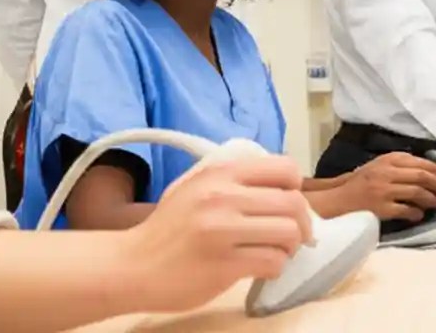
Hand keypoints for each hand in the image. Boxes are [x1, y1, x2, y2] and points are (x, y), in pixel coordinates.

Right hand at [126, 155, 310, 312]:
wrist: (133, 264)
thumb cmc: (167, 228)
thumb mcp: (193, 185)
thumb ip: (231, 178)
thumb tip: (280, 183)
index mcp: (220, 173)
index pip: (284, 168)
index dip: (295, 188)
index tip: (289, 203)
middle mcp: (223, 197)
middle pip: (293, 203)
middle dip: (302, 223)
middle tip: (295, 236)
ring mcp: (223, 231)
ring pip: (289, 233)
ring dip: (290, 247)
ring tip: (276, 251)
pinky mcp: (224, 265)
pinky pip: (272, 262)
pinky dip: (275, 267)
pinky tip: (260, 267)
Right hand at [339, 151, 435, 222]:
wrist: (339, 199)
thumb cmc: (361, 183)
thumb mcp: (378, 166)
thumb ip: (399, 165)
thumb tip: (430, 172)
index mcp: (387, 160)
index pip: (418, 162)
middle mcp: (386, 172)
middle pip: (422, 176)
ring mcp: (384, 190)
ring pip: (417, 193)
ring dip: (431, 199)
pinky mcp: (381, 208)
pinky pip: (406, 210)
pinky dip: (416, 213)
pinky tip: (418, 215)